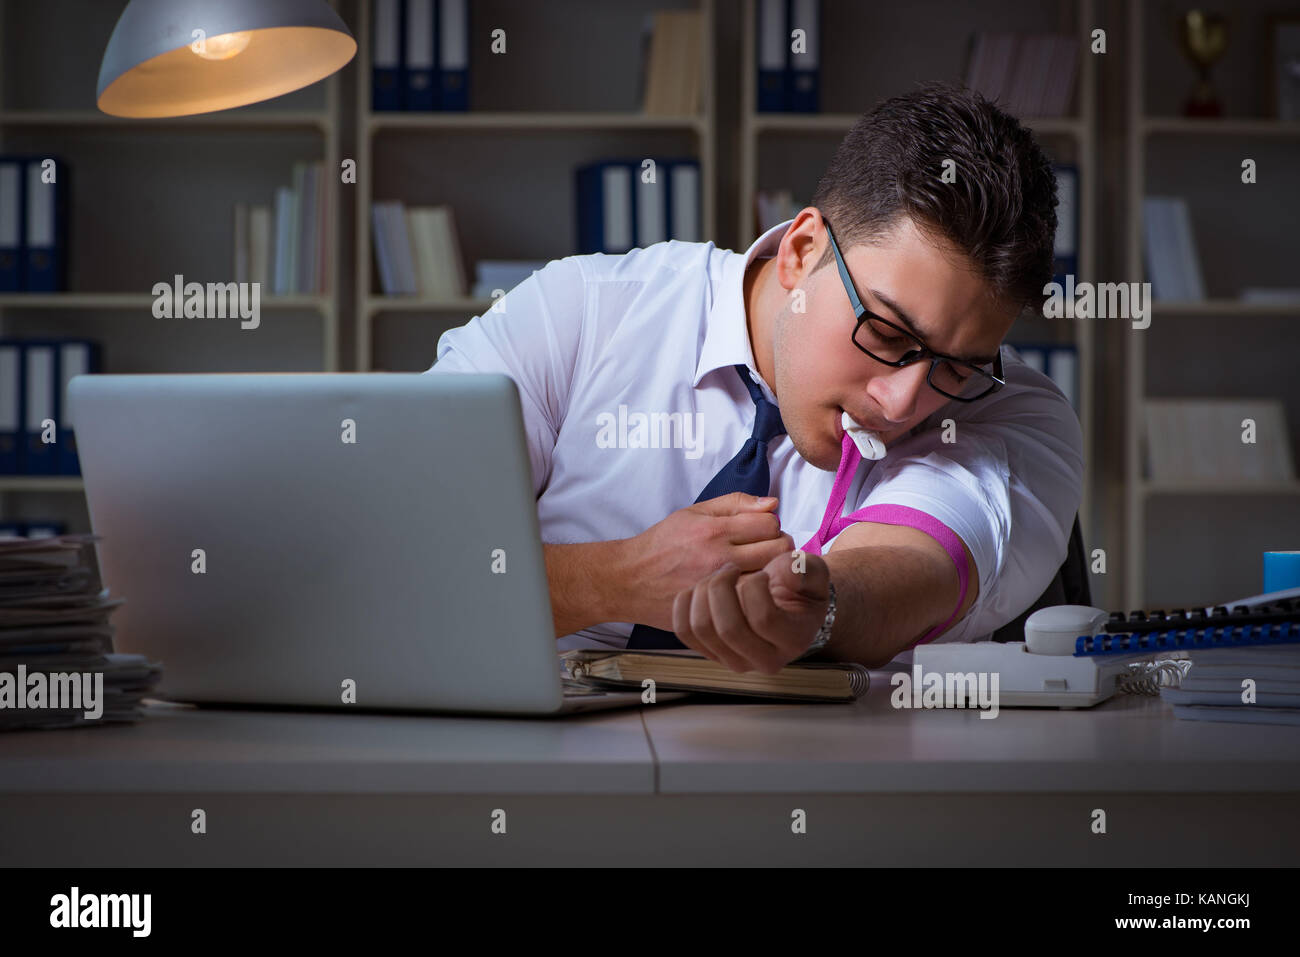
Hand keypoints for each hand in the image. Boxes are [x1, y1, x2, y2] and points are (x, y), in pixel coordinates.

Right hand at [619, 492, 794, 630]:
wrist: (631, 580)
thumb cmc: (662, 544)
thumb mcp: (693, 513)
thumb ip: (735, 504)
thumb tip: (772, 504)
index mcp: (714, 531)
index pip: (769, 522)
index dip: (770, 523)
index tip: (760, 530)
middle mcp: (719, 558)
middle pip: (778, 550)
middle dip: (778, 546)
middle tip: (766, 550)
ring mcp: (719, 586)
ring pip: (772, 577)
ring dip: (772, 572)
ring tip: (759, 569)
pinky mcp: (716, 608)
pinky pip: (754, 600)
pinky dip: (757, 594)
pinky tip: (748, 589)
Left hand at [671, 548, 831, 673]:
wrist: (784, 602)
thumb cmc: (798, 585)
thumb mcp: (811, 571)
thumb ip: (805, 569)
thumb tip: (789, 574)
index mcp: (793, 640)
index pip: (764, 618)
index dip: (755, 587)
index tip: (760, 573)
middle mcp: (765, 660)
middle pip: (729, 629)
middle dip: (721, 587)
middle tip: (730, 568)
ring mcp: (735, 661)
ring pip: (702, 629)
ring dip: (703, 592)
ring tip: (717, 576)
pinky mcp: (711, 653)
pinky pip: (684, 630)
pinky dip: (685, 603)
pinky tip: (700, 587)